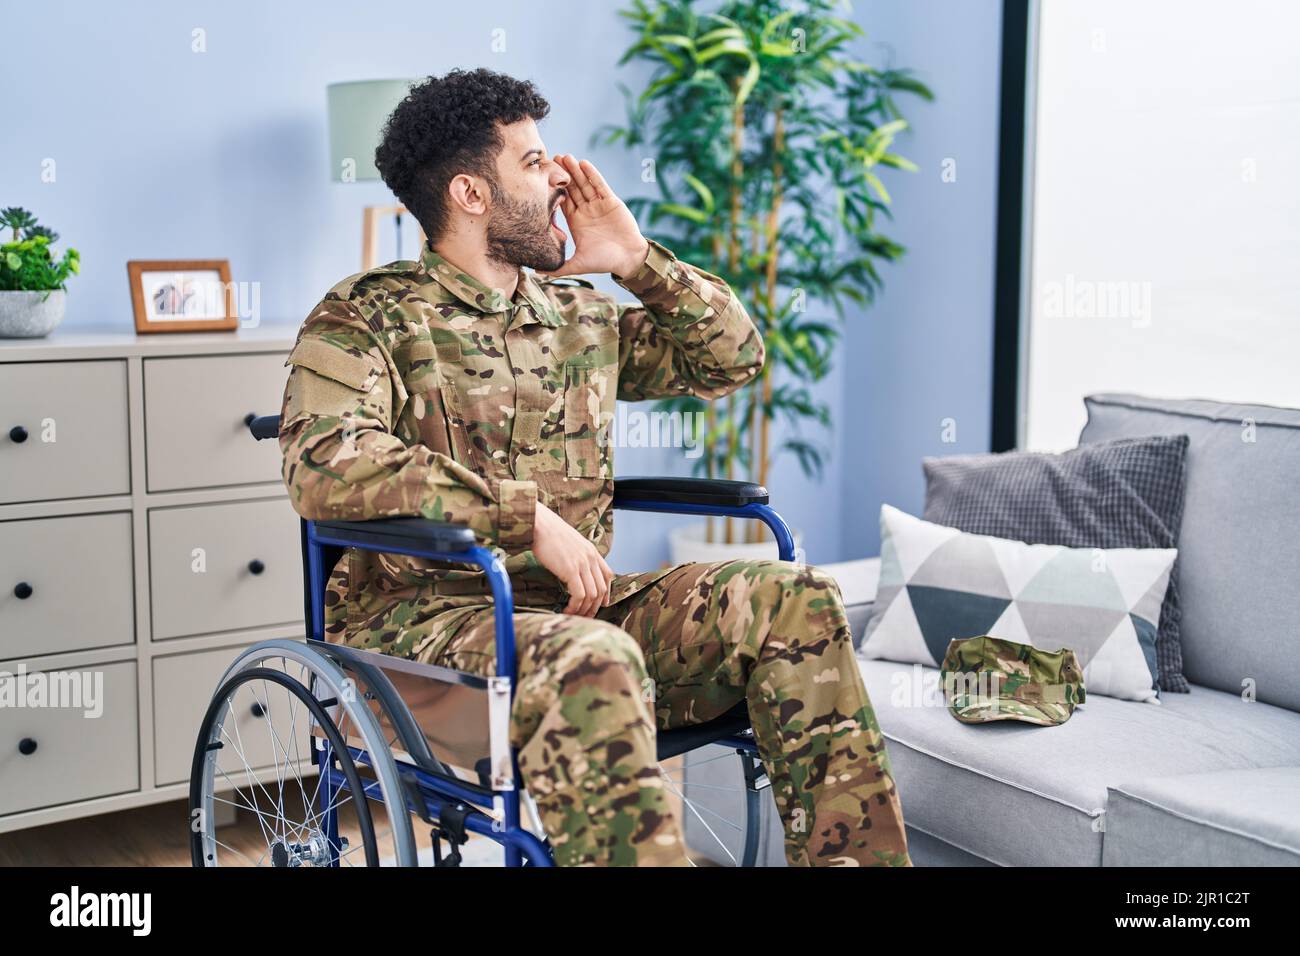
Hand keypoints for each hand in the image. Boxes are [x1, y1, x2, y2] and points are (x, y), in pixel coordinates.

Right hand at [531, 501, 614, 616]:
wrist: (540, 525)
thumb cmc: (549, 533)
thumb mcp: (570, 542)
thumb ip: (577, 555)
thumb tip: (573, 570)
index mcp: (592, 551)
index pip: (608, 575)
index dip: (606, 592)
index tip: (601, 603)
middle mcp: (591, 558)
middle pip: (601, 589)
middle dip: (594, 606)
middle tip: (585, 616)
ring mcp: (582, 564)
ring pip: (592, 595)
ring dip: (584, 609)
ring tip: (574, 615)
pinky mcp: (571, 570)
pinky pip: (579, 595)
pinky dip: (575, 606)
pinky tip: (566, 610)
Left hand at [540, 155, 649, 279]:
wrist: (629, 259)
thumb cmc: (604, 262)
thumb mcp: (578, 264)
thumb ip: (559, 267)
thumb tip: (537, 272)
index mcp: (576, 222)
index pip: (562, 202)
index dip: (553, 190)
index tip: (542, 178)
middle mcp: (586, 210)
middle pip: (572, 189)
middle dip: (563, 174)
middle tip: (552, 159)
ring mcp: (598, 204)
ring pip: (584, 184)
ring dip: (575, 171)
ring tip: (565, 157)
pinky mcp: (611, 201)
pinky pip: (600, 185)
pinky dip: (592, 174)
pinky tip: (584, 163)